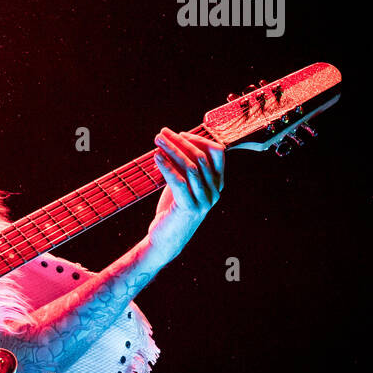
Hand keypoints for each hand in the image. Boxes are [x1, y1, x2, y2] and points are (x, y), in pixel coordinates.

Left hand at [145, 127, 224, 266]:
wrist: (166, 239)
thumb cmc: (173, 208)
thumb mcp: (183, 184)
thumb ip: (185, 166)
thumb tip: (175, 141)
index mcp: (217, 183)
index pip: (217, 152)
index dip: (199, 140)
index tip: (178, 134)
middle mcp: (215, 191)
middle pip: (201, 157)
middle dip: (180, 141)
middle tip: (161, 133)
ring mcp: (204, 201)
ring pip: (190, 167)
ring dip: (172, 150)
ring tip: (157, 141)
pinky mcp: (189, 208)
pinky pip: (179, 182)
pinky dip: (167, 167)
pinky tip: (156, 157)